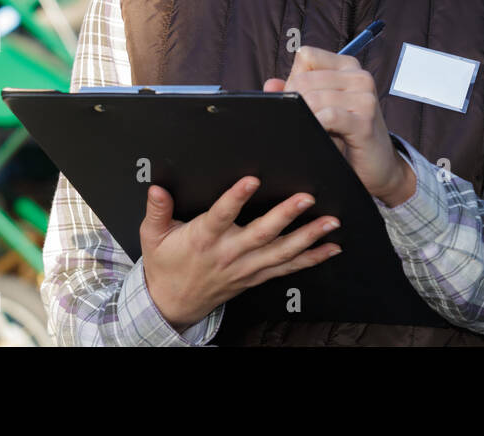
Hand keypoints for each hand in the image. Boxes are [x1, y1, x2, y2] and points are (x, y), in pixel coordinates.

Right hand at [140, 177, 341, 331]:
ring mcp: (245, 268)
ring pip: (281, 252)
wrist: (172, 304)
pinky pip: (287, 269)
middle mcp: (229, 253)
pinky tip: (330, 248)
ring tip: (330, 222)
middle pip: (261, 234)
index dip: (235, 198)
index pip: (221, 216)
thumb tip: (157, 188)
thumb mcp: (153, 237)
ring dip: (308, 237)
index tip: (251, 180)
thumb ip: (156, 211)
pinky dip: (311, 259)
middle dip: (285, 215)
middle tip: (306, 198)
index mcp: (203, 239)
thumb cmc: (166, 265)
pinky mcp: (256, 277)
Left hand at [263, 46, 413, 205]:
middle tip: (300, 122)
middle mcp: (359, 77)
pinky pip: (328, 116)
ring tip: (310, 131)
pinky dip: (315, 126)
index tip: (299, 101)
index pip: (307, 56)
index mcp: (348, 66)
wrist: (379, 166)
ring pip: (313, 98)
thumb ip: (295, 92)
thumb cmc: (347, 135)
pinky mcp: (364, 122)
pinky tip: (317, 134)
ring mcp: (365, 98)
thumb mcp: (321, 108)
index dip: (294, 78)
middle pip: (305, 79)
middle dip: (294, 102)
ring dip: (303, 117)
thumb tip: (269, 85)